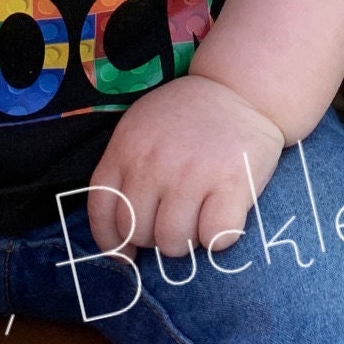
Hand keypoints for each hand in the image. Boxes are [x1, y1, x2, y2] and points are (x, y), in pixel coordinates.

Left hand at [86, 73, 284, 257]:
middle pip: (138, 233)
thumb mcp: (144, 127)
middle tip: (174, 221)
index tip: (126, 254)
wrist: (242, 88)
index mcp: (127, 147)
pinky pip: (215, 238)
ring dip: (187, 241)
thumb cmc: (190, 116)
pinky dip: (219, 237)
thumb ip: (128, 169)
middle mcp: (154, 162)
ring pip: (174, 243)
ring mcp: (192, 173)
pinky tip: (223, 216)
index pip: (102, 210)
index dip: (111, 241)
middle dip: (155, 238)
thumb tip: (122, 235)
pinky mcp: (231, 183)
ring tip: (199, 217)